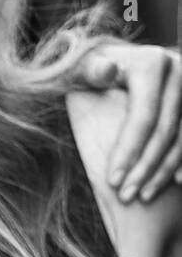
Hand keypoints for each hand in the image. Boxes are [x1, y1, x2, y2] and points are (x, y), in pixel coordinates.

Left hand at [75, 43, 181, 202]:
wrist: (115, 60)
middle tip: (126, 195)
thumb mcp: (83, 67)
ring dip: (164, 171)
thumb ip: (90, 70)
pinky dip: (181, 161)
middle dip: (146, 167)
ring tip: (144, 196)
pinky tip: (173, 183)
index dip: (128, 150)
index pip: (143, 117)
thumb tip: (107, 69)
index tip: (112, 181)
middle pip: (165, 131)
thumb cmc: (89, 68)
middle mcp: (177, 71)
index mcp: (151, 64)